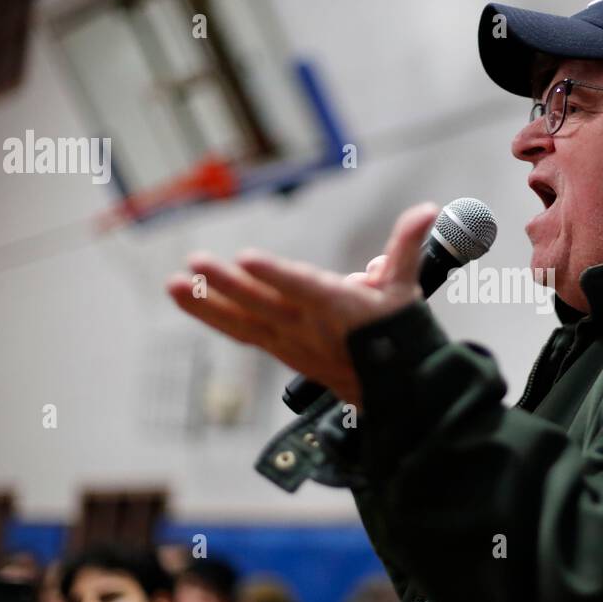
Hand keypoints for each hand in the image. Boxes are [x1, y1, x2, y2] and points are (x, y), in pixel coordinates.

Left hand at [165, 202, 437, 408]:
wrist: (389, 391)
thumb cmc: (395, 335)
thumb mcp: (404, 288)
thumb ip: (407, 246)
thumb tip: (429, 210)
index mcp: (340, 311)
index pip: (304, 289)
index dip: (276, 275)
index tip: (247, 259)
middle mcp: (308, 328)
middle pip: (263, 304)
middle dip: (227, 284)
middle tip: (196, 263)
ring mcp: (288, 341)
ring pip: (242, 320)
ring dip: (205, 302)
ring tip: (172, 284)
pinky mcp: (276, 346)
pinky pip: (238, 329)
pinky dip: (211, 314)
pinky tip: (184, 296)